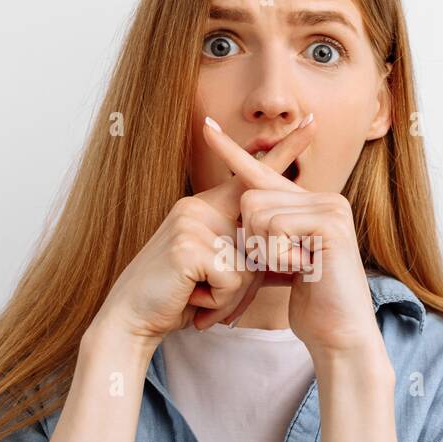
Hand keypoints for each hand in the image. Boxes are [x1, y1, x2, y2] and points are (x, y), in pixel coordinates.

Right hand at [91, 115, 315, 345]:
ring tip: (196, 299)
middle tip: (206, 298)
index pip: (251, 176)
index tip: (312, 121)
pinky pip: (232, 279)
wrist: (130, 320)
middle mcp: (198, 207)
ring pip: (248, 265)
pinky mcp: (188, 246)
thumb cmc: (177, 298)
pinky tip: (192, 301)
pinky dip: (219, 301)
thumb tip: (297, 258)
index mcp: (207, 207)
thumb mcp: (218, 273)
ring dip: (229, 296)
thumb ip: (251, 258)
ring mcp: (191, 223)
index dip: (285, 151)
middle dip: (245, 283)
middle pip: (259, 239)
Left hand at [201, 118, 382, 358]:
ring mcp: (329, 206)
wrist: (341, 335)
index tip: (206, 127)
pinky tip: (304, 270)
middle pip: (249, 198)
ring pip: (257, 213)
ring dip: (265, 252)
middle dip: (250, 241)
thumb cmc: (312, 306)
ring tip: (296, 269)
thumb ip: (263, 238)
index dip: (232, 152)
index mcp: (308, 205)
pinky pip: (274, 227)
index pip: (261, 174)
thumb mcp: (280, 265)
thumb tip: (236, 221)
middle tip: (281, 267)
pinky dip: (279, 257)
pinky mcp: (330, 221)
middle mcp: (322, 197)